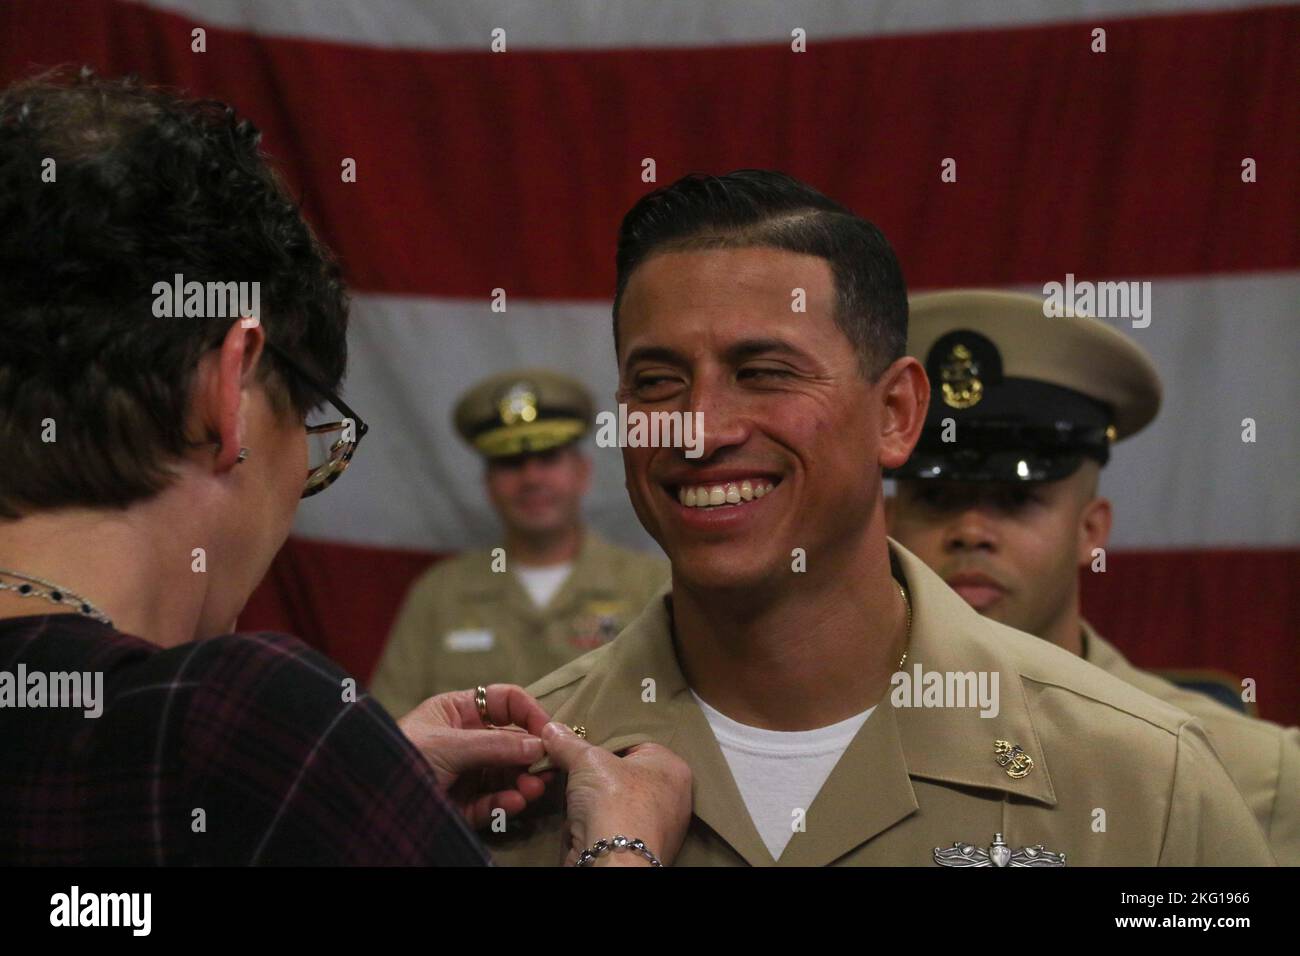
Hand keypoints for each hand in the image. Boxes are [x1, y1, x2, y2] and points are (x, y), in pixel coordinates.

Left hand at [398, 684, 552, 828]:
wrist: (364, 803)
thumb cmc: (400, 756)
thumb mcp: (449, 744)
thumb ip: (496, 743)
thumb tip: (539, 743)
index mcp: (455, 711)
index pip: (504, 702)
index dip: (529, 712)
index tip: (550, 731)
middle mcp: (463, 740)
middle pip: (510, 741)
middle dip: (529, 754)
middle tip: (548, 768)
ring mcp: (463, 774)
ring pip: (505, 775)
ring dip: (522, 781)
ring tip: (533, 789)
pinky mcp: (459, 806)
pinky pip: (490, 802)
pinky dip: (505, 803)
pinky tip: (514, 803)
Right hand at [541, 722, 691, 865]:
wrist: (613, 863)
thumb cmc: (612, 799)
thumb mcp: (586, 760)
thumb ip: (569, 743)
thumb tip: (550, 728)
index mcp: (674, 767)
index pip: (635, 744)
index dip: (604, 744)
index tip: (580, 747)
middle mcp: (675, 797)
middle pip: (626, 774)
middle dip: (598, 774)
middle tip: (573, 767)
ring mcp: (660, 827)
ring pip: (618, 803)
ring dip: (595, 801)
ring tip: (574, 795)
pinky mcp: (642, 850)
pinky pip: (615, 826)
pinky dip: (597, 824)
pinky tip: (580, 821)